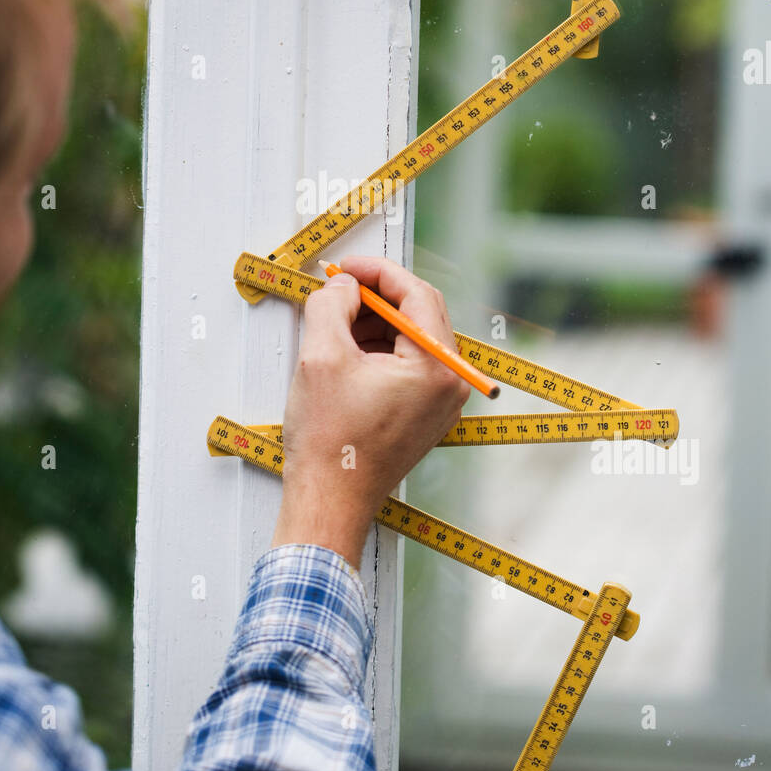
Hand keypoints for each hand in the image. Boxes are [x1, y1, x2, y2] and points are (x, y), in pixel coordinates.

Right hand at [272, 257, 469, 568]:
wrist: (329, 502)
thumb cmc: (329, 442)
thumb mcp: (321, 355)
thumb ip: (332, 304)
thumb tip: (343, 287)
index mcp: (436, 368)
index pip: (417, 295)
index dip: (379, 273)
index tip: (347, 268)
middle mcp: (449, 385)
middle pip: (421, 315)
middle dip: (378, 297)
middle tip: (340, 289)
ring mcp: (440, 404)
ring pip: (413, 340)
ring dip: (376, 323)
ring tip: (335, 323)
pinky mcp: (425, 417)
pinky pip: (409, 366)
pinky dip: (380, 350)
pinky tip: (347, 352)